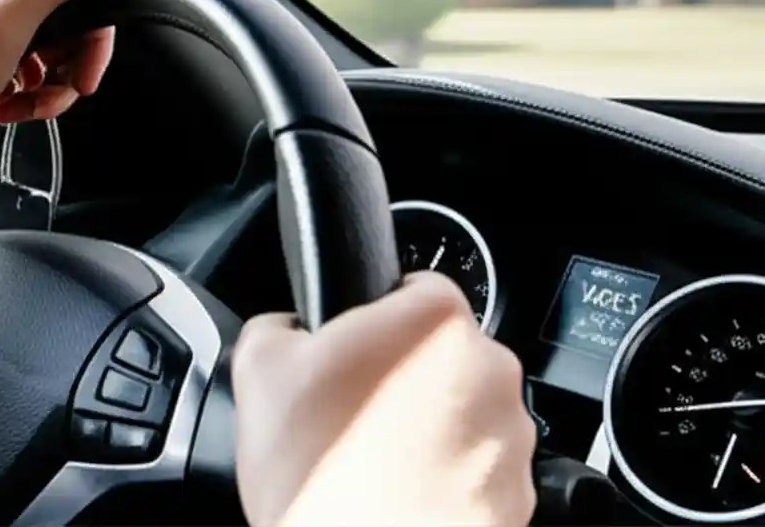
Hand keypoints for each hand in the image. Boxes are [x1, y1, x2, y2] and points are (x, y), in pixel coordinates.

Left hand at [0, 0, 115, 136]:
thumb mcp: (6, 23)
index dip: (88, 42)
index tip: (85, 79)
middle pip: (56, 24)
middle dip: (60, 71)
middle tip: (50, 101)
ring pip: (33, 51)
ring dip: (36, 88)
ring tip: (18, 107)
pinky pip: (6, 65)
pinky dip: (10, 91)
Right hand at [232, 272, 536, 525]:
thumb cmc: (321, 477)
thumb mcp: (259, 370)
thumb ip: (279, 324)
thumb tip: (289, 328)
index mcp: (434, 322)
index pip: (416, 286)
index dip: (378, 316)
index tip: (355, 350)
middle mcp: (489, 369)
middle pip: (444, 351)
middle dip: (405, 374)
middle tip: (355, 413)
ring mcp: (512, 435)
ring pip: (465, 409)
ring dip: (431, 425)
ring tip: (375, 461)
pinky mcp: (520, 491)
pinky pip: (482, 466)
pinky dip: (450, 475)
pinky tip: (402, 492)